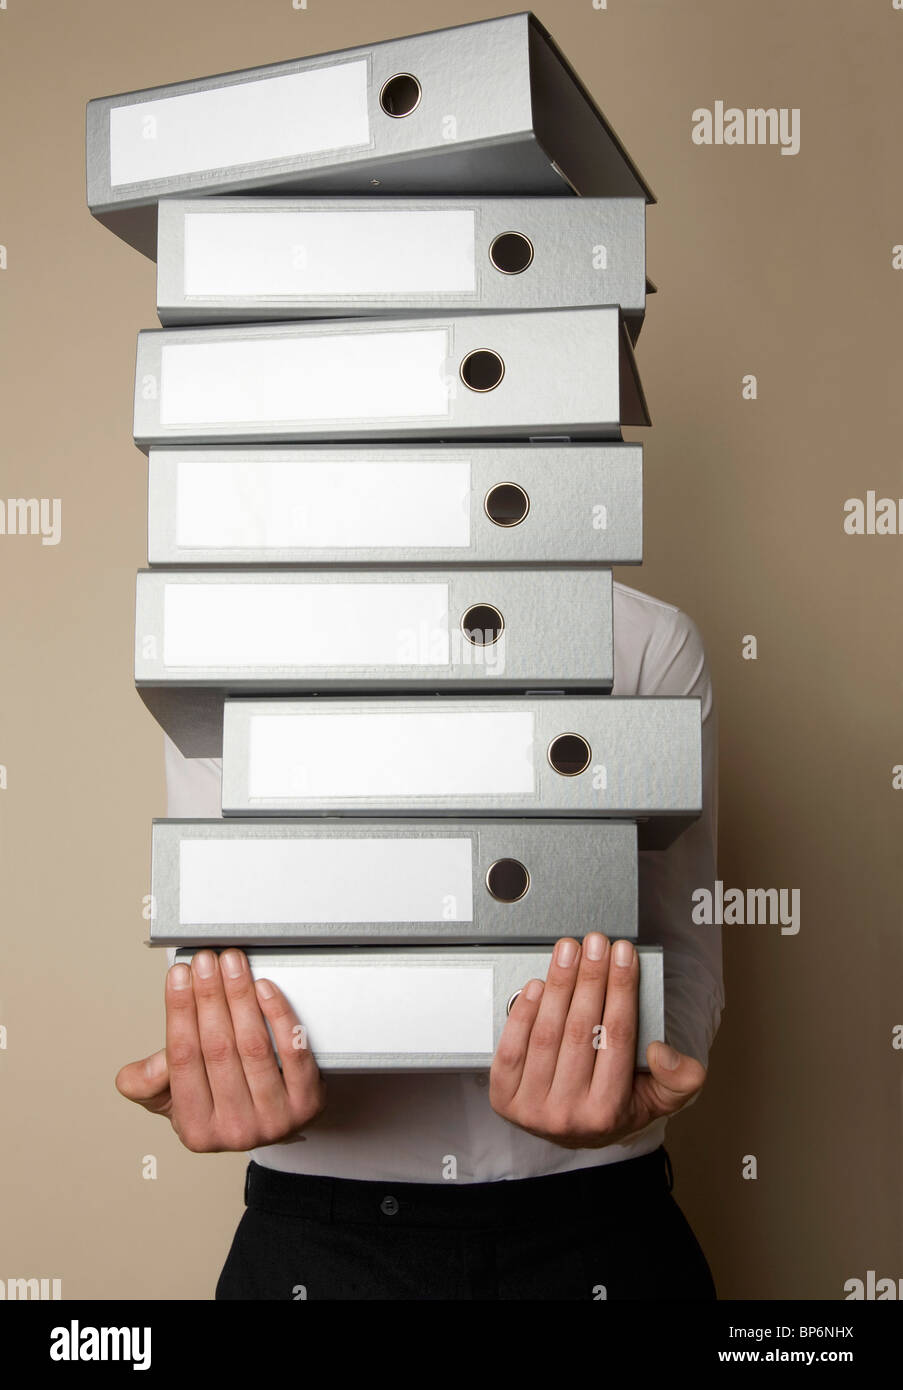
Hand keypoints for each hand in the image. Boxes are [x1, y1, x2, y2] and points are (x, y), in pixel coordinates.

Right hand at [115, 949, 324, 1151]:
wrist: (272, 1123)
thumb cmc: (220, 1104)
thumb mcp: (172, 1101)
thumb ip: (149, 1084)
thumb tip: (146, 1069)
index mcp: (196, 1130)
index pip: (183, 1059)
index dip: (180, 1012)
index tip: (179, 976)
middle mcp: (235, 1130)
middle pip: (218, 1048)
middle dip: (210, 996)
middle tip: (206, 961)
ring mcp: (274, 1119)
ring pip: (253, 1046)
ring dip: (241, 997)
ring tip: (232, 964)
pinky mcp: (307, 1103)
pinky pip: (293, 1053)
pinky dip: (278, 1016)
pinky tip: (265, 990)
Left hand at [490, 933, 704, 1148]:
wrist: (573, 1133)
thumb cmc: (614, 1107)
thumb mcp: (659, 1099)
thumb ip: (679, 1079)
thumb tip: (661, 1051)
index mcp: (608, 1112)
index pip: (618, 1037)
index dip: (621, 988)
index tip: (623, 954)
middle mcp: (568, 1114)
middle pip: (580, 1030)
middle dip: (589, 977)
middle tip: (595, 942)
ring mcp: (532, 1108)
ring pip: (546, 1035)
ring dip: (558, 985)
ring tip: (568, 951)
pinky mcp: (504, 1098)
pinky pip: (511, 1048)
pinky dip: (523, 1013)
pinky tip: (536, 985)